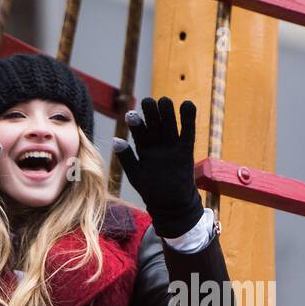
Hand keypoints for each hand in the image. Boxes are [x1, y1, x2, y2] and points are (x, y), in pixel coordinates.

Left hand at [114, 96, 203, 238]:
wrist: (170, 204)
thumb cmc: (150, 190)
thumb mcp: (135, 174)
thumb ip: (126, 158)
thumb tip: (115, 140)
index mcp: (144, 149)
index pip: (140, 132)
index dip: (136, 123)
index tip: (130, 113)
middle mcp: (157, 144)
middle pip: (155, 125)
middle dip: (151, 113)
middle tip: (147, 101)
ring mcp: (172, 146)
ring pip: (169, 125)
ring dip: (167, 113)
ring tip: (164, 101)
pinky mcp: (186, 150)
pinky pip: (188, 132)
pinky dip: (188, 119)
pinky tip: (187, 104)